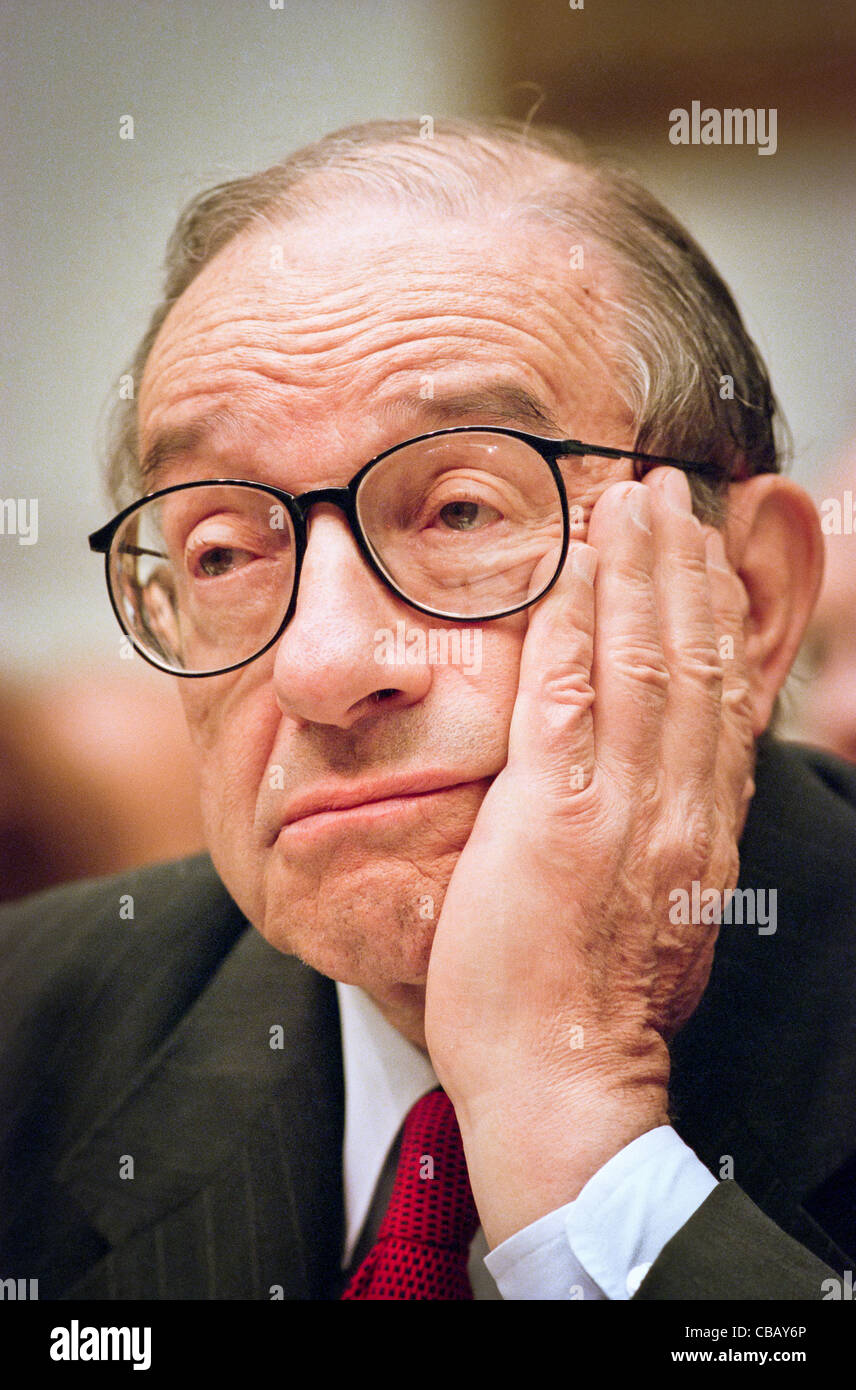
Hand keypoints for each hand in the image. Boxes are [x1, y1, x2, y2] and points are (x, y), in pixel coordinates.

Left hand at [423, 467, 754, 1245]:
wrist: (565, 1083)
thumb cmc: (594, 1014)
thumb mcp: (660, 924)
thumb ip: (668, 853)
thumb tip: (672, 815)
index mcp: (701, 833)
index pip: (719, 702)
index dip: (715, 620)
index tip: (704, 563)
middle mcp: (678, 806)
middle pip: (694, 661)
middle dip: (684, 570)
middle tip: (672, 498)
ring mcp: (621, 806)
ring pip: (646, 659)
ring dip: (641, 569)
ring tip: (636, 500)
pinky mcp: (555, 812)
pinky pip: (573, 690)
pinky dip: (583, 616)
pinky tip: (580, 560)